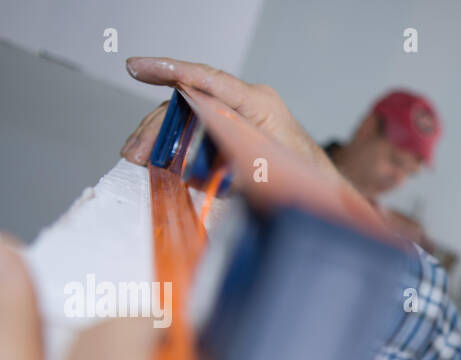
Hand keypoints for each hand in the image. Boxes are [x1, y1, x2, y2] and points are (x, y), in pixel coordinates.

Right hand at [120, 56, 337, 178]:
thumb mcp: (269, 174)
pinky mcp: (235, 129)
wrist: (325, 192)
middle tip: (134, 151)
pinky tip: (160, 163)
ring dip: (162, 138)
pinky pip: (198, 130)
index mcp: (258, 104)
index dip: (171, 70)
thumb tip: (197, 168)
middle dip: (156, 125)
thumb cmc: (306, 181)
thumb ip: (234, 162)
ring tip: (139, 160)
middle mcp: (247, 103)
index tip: (140, 67)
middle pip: (189, 101)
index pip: (208, 79)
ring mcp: (240, 114)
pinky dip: (177, 146)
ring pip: (189, 116)